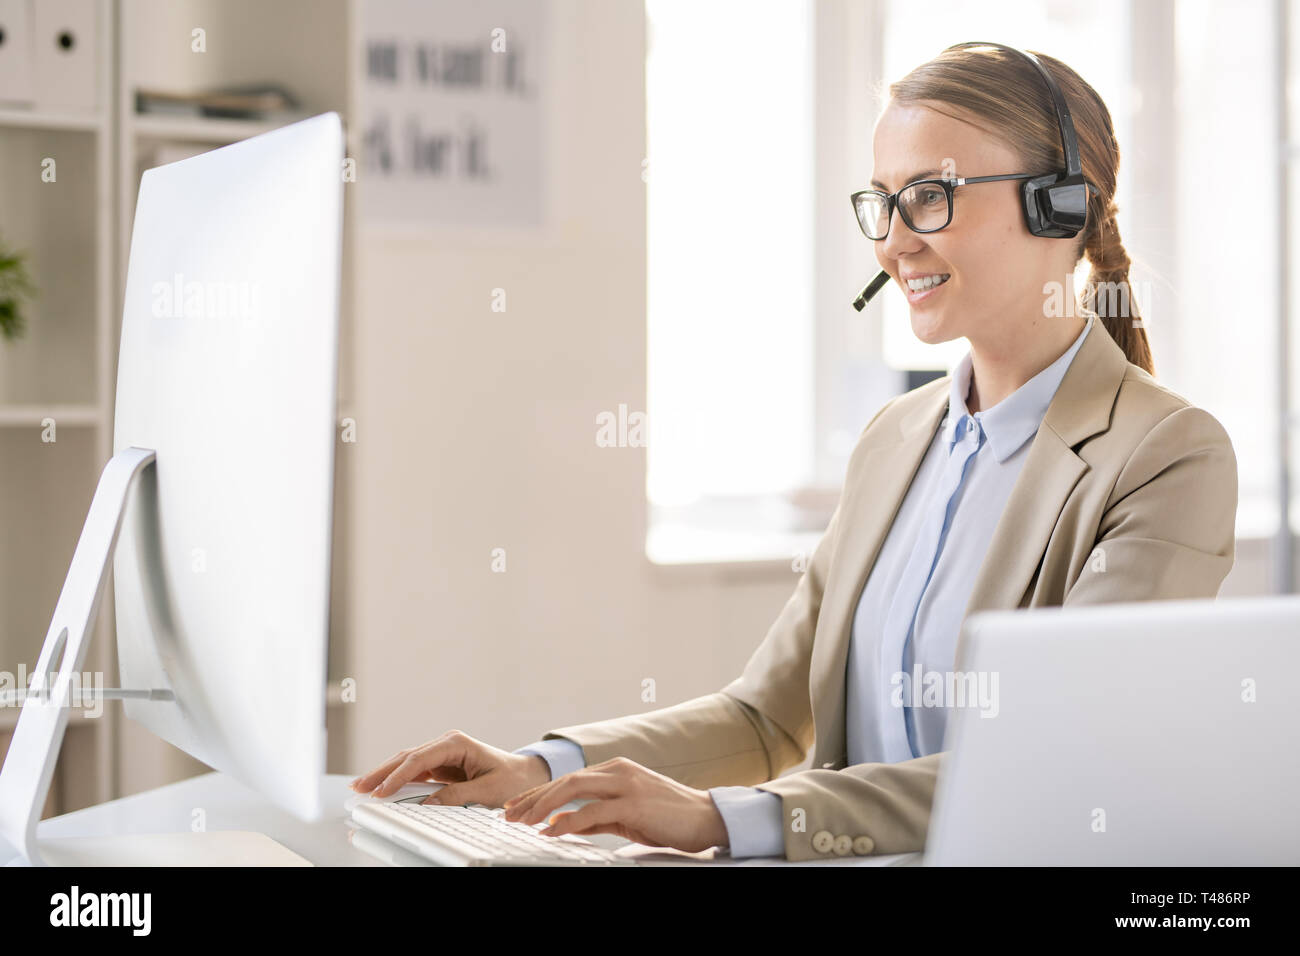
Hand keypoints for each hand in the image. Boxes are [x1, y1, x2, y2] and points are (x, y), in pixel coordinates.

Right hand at [349, 730, 550, 806]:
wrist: (526, 776)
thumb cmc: (512, 780)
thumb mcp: (488, 791)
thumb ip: (457, 796)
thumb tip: (428, 804)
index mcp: (457, 743)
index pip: (419, 759)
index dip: (398, 775)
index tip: (381, 791)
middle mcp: (446, 745)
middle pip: (407, 757)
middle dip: (382, 772)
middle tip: (358, 787)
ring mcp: (442, 755)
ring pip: (407, 764)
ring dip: (385, 775)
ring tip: (361, 787)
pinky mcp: (442, 767)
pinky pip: (415, 773)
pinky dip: (398, 781)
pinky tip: (382, 789)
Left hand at [502, 756, 729, 852]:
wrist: (706, 817)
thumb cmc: (668, 817)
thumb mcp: (625, 815)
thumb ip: (594, 817)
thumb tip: (560, 823)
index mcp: (615, 769)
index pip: (568, 778)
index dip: (539, 792)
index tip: (516, 806)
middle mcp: (618, 770)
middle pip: (564, 780)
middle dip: (533, 797)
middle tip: (510, 815)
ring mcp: (626, 783)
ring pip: (573, 788)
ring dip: (543, 805)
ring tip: (523, 821)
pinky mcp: (634, 802)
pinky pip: (593, 811)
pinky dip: (569, 821)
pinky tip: (552, 831)